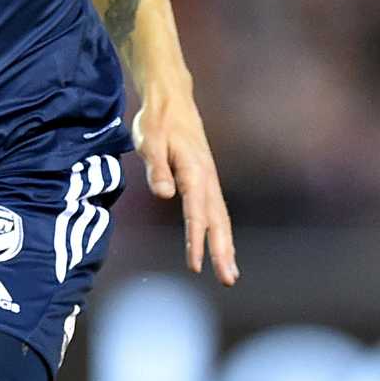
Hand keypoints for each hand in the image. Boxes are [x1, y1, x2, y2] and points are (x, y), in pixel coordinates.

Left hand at [136, 88, 238, 285]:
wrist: (171, 100)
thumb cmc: (157, 121)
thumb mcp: (149, 140)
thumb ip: (156, 168)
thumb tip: (164, 194)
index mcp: (194, 170)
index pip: (195, 211)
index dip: (196, 239)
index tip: (195, 265)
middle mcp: (207, 178)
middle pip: (217, 220)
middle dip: (222, 251)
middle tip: (228, 279)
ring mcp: (210, 180)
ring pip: (221, 218)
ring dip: (226, 246)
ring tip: (230, 274)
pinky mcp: (207, 181)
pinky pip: (216, 211)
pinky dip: (221, 233)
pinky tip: (223, 249)